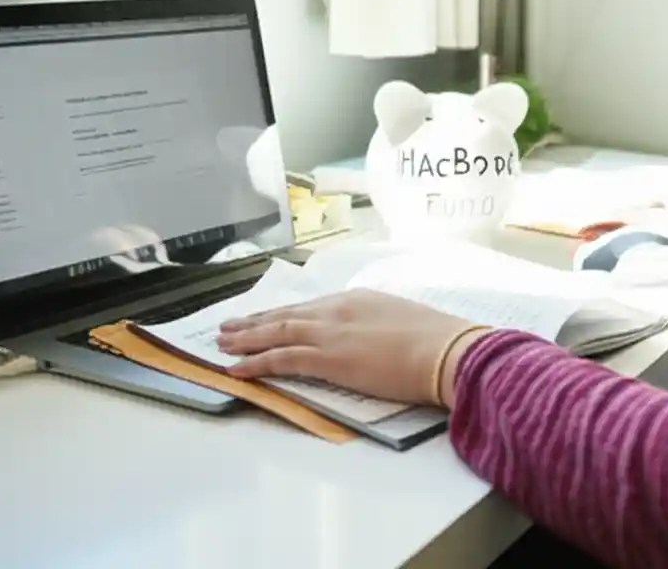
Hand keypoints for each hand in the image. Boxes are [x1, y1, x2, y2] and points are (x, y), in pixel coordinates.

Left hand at [216, 289, 491, 406]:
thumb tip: (379, 340)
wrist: (446, 351)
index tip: (266, 317)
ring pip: (276, 332)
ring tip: (222, 343)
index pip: (311, 308)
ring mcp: (330, 332)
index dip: (284, 313)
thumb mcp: (405, 323)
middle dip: (255, 322)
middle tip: (229, 326)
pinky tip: (235, 368)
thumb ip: (382, 328)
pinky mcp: (327, 358)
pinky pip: (281, 359)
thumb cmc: (438, 342)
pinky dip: (255, 363)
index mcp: (358, 300)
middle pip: (286, 315)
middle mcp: (338, 310)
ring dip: (246, 338)